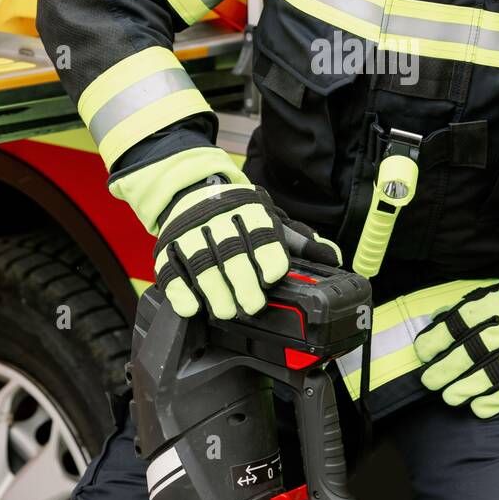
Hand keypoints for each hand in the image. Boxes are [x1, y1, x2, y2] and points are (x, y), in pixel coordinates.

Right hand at [154, 177, 340, 319]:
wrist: (190, 188)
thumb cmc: (236, 213)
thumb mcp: (267, 218)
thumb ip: (297, 241)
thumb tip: (332, 257)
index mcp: (247, 209)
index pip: (260, 231)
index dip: (268, 255)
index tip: (273, 277)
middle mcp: (217, 217)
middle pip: (230, 250)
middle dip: (242, 280)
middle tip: (252, 306)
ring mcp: (189, 230)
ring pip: (201, 262)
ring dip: (214, 290)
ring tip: (226, 311)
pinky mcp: (167, 245)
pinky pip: (170, 269)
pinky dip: (180, 290)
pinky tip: (192, 307)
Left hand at [413, 267, 498, 417]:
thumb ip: (473, 305)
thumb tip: (441, 316)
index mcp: (494, 308)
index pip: (453, 327)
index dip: (433, 342)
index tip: (423, 352)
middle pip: (463, 357)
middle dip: (441, 371)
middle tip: (429, 381)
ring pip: (483, 379)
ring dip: (461, 390)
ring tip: (449, 397)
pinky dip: (490, 403)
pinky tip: (477, 406)